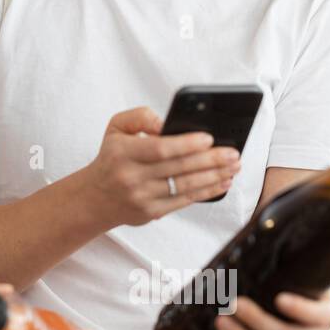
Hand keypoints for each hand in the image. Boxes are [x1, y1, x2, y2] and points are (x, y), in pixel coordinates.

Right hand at [86, 107, 241, 227]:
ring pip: (185, 186)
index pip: (159, 148)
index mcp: (123, 152)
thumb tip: (167, 124)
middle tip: (233, 153)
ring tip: (233, 167)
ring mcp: (141, 197)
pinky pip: (184, 201)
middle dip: (211, 160)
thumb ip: (141, 117)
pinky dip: (206, 192)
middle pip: (178, 168)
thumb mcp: (116, 127)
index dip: (187, 144)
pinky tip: (222, 182)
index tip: (209, 138)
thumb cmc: (112, 157)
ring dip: (214, 176)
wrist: (96, 197)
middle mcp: (131, 176)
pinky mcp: (151, 212)